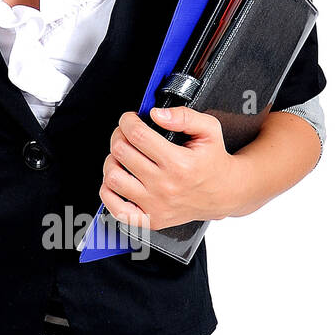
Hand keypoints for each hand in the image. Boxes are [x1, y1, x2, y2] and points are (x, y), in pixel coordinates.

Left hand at [98, 106, 241, 232]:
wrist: (225, 193)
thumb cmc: (213, 161)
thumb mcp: (209, 130)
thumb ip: (184, 116)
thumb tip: (157, 114)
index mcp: (179, 163)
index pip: (137, 135)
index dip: (127, 121)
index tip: (129, 119)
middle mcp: (165, 186)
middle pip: (121, 152)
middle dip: (119, 136)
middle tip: (125, 134)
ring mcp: (156, 205)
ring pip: (113, 177)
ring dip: (112, 161)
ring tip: (122, 156)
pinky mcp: (150, 220)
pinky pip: (115, 208)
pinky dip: (108, 191)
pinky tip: (119, 178)